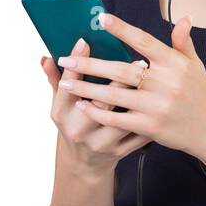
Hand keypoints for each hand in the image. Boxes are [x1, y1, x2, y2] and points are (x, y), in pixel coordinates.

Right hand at [41, 37, 151, 174]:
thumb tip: (45, 57)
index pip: (67, 85)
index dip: (76, 64)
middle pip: (98, 102)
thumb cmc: (75, 123)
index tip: (85, 41)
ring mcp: (99, 143)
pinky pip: (137, 134)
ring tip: (152, 82)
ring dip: (138, 100)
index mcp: (62, 113)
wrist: (85, 163)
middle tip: (137, 61)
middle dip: (117, 81)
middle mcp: (79, 129)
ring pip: (121, 119)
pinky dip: (149, 118)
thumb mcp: (62, 103)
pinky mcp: (118, 152)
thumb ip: (55, 79)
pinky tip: (160, 103)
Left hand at [56, 12, 205, 160]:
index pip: (144, 41)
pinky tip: (82, 105)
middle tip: (67, 59)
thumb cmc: (197, 93)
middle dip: (90, 65)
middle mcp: (166, 83)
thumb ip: (183, 42)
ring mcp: (157, 106)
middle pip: (121, 70)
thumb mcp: (194, 65)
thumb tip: (183, 18)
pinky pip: (118, 118)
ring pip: (115, 95)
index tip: (101, 19)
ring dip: (87, 89)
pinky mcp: (150, 127)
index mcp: (174, 63)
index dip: (122, 29)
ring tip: (65, 83)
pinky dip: (98, 112)